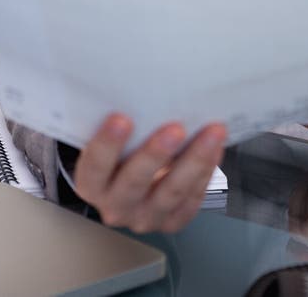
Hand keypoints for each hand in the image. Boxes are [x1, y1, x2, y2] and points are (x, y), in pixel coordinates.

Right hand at [74, 114, 226, 233]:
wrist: (130, 180)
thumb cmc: (120, 149)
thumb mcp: (107, 137)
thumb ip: (114, 122)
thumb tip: (134, 86)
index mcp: (91, 184)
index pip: (95, 167)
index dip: (107, 145)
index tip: (121, 119)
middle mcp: (115, 205)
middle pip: (134, 183)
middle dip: (156, 154)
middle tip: (175, 128)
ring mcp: (144, 217)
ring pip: (170, 192)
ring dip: (194, 161)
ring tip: (211, 134)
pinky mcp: (172, 221)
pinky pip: (191, 199)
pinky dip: (206, 171)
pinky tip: (215, 149)